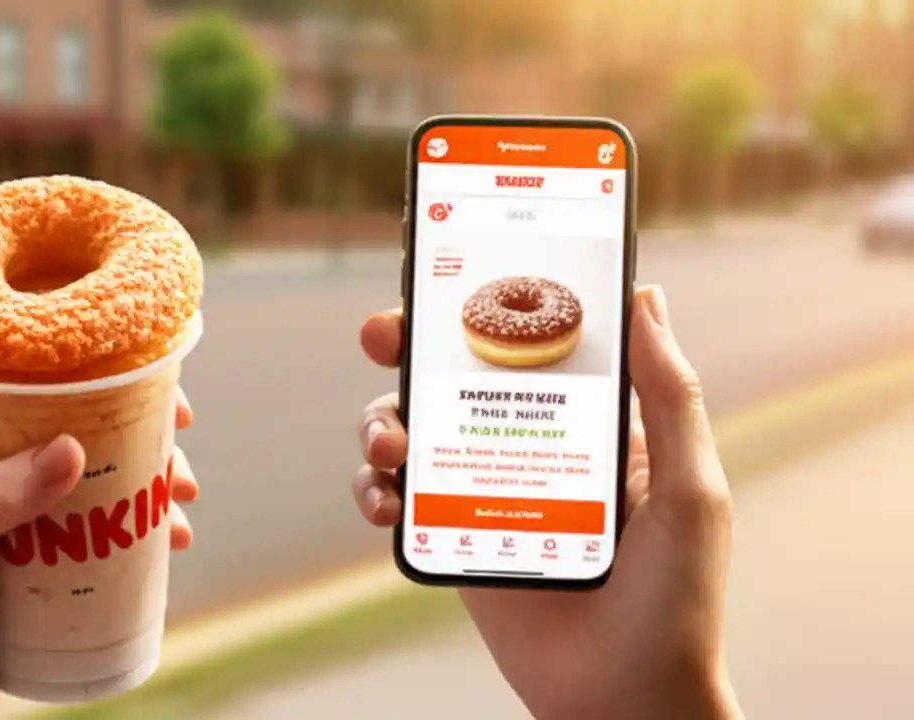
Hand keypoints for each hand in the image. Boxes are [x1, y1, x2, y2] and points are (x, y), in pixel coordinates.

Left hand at [0, 389, 199, 719]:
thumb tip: (73, 447)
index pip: (25, 399)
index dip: (89, 388)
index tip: (149, 393)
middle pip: (73, 448)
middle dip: (135, 452)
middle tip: (180, 475)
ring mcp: (12, 538)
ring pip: (89, 499)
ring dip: (141, 500)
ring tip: (182, 522)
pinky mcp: (31, 583)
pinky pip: (91, 549)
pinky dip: (131, 546)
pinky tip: (164, 557)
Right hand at [353, 287, 741, 719]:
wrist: (622, 699)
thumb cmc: (676, 599)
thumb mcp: (688, 490)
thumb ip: (670, 396)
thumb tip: (647, 295)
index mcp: (588, 422)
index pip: (530, 342)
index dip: (484, 300)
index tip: (449, 271)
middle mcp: (529, 445)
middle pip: (452, 375)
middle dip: (407, 347)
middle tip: (383, 337)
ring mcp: (485, 488)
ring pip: (412, 429)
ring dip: (381, 422)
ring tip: (390, 449)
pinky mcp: (451, 534)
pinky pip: (397, 495)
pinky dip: (374, 488)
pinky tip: (385, 500)